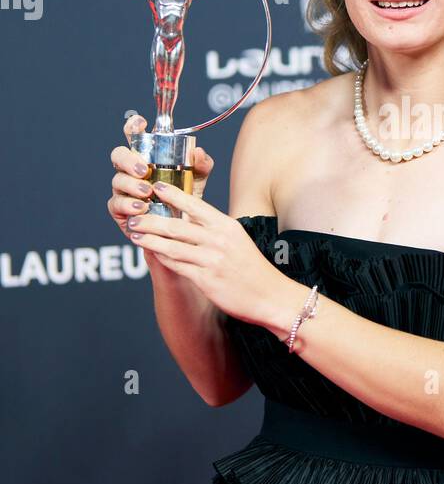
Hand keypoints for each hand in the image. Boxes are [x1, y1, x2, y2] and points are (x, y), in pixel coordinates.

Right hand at [107, 114, 214, 266]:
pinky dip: (128, 205)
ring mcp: (123, 189)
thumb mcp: (197, 180)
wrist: (181, 231)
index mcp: (147, 157)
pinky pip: (116, 204)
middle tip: (144, 169)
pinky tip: (141, 208)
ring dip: (131, 185)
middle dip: (128, 159)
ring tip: (147, 193)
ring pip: (117, 180)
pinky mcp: (119, 210)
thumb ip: (201, 165)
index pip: (134, 136)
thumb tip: (198, 152)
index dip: (133, 126)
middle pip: (118, 155)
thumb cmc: (185, 199)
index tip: (140, 123)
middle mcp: (131, 170)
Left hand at [125, 180, 284, 325]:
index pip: (195, 205)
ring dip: (149, 239)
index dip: (172, 195)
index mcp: (226, 226)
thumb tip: (189, 217)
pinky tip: (152, 254)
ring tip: (134, 234)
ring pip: (171, 246)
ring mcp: (212, 261)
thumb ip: (214, 228)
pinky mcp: (206, 281)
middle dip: (150, 220)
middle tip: (133, 216)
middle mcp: (218, 240)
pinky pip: (177, 266)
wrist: (270, 296)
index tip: (155, 187)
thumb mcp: (237, 239)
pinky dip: (162, 259)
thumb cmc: (252, 267)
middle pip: (176, 226)